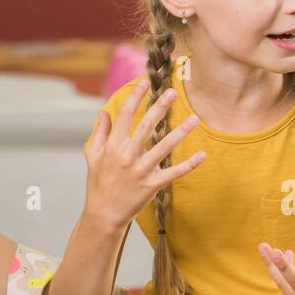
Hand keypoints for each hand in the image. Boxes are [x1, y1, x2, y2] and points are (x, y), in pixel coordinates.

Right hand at [83, 78, 204, 233]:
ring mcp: (140, 171)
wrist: (104, 213)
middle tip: (173, 92)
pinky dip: (188, 165)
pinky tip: (202, 155)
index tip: (144, 82)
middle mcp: (127, 156)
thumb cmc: (99, 182)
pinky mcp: (152, 186)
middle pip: (146, 126)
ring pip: (163, 147)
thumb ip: (100, 133)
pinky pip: (173, 173)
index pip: (125, 115)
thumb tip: (104, 112)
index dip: (135, 97)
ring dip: (181, 132)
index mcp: (113, 146)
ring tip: (195, 117)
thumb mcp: (92, 155)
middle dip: (159, 107)